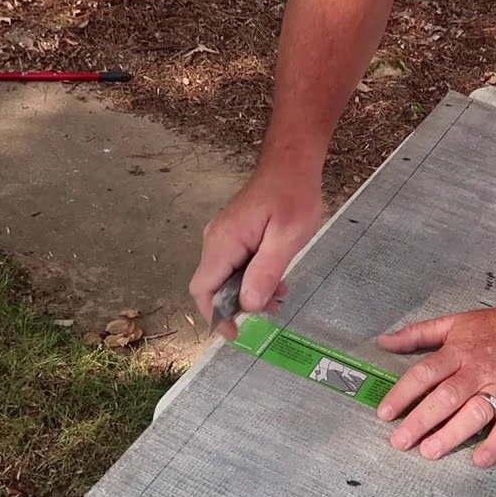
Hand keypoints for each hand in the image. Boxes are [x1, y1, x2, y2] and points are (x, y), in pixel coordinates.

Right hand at [189, 167, 322, 338]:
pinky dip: (252, 278)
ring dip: (249, 293)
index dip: (215, 316)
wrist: (291, 164)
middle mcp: (216, 240)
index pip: (202, 289)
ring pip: (225, 277)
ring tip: (279, 296)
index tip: (236, 333)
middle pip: (213, 287)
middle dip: (238, 305)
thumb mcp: (286, 238)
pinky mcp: (234, 234)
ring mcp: (223, 236)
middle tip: (272, 309)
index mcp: (224, 242)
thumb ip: (265, 271)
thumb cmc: (293, 196)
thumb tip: (248, 304)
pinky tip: (276, 279)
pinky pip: (235, 265)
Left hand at [374, 302, 495, 466]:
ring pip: (475, 412)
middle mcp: (478, 370)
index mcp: (458, 351)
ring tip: (430, 451)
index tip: (385, 413)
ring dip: (452, 434)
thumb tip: (384, 342)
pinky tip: (480, 459)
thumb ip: (417, 333)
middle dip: (421, 420)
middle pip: (446, 396)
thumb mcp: (454, 322)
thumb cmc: (495, 327)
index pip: (425, 373)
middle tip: (401, 441)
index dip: (403, 394)